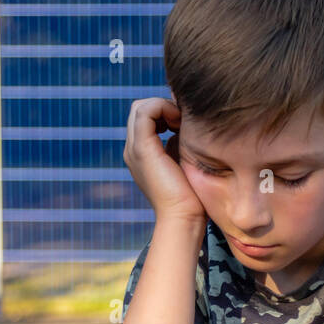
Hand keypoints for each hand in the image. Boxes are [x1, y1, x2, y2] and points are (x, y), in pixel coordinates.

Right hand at [123, 96, 206, 225]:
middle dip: (163, 106)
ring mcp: (134, 149)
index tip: (184, 124)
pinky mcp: (142, 149)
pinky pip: (145, 111)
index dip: (164, 111)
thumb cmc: (190, 196)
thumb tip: (183, 124)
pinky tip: (179, 123)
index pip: (144, 116)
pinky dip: (163, 108)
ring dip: (164, 106)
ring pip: (140, 107)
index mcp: (140, 153)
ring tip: (181, 122)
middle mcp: (132, 150)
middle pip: (140, 108)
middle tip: (184, 121)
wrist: (183, 218)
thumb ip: (177, 141)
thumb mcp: (181, 160)